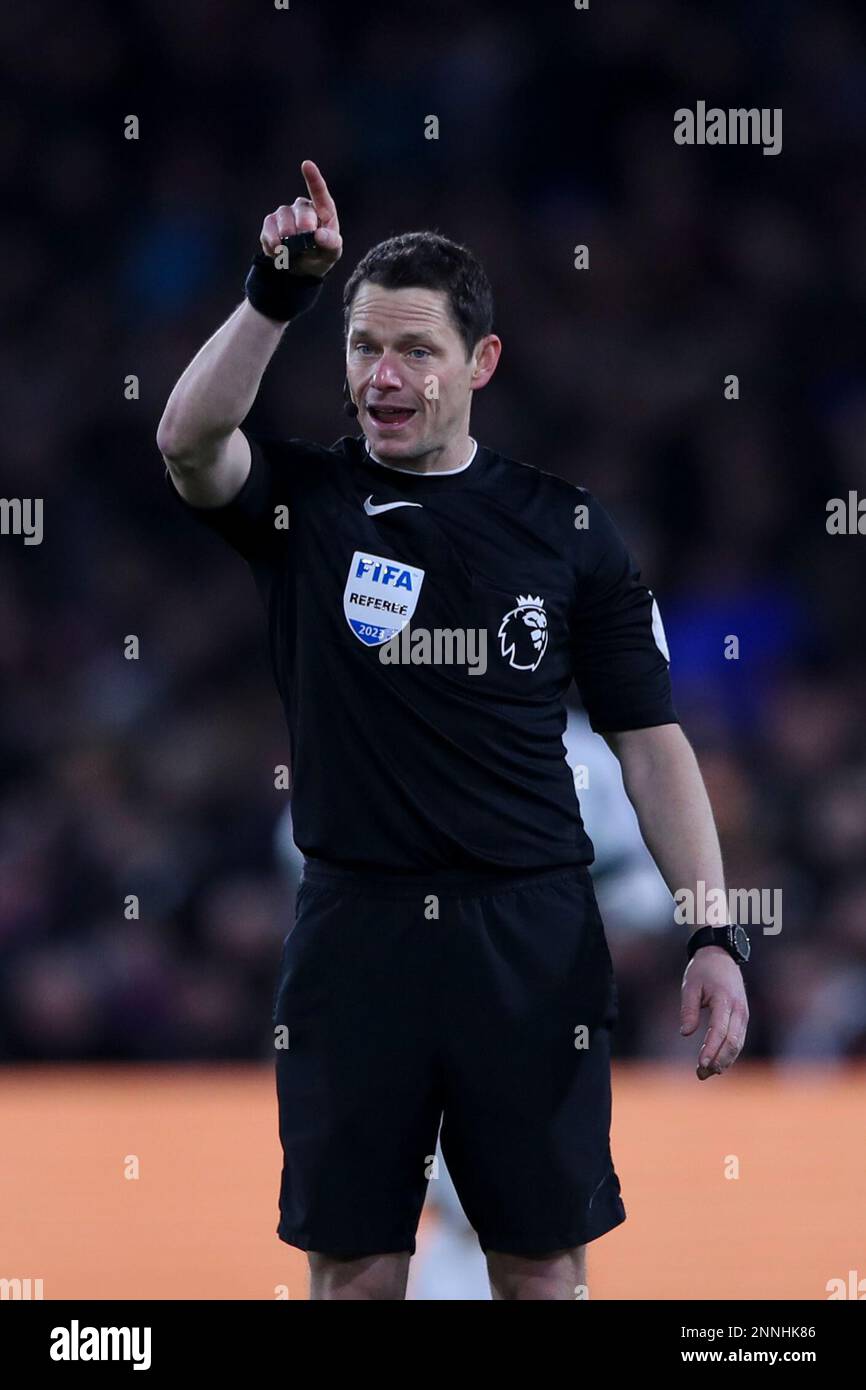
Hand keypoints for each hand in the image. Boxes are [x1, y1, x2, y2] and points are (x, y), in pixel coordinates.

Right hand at [259, 160, 342, 277]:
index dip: (313, 178)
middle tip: (305, 239)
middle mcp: (303, 207)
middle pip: (301, 210)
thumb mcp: (332, 253)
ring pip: (282, 218)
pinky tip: (279, 253)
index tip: (307, 165)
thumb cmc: (321, 254)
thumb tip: (319, 235)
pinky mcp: (270, 224)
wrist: (301, 268)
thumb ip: (331, 244)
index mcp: (322, 210)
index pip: (319, 191)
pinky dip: (273, 244)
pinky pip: (268, 230)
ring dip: (286, 238)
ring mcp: (285, 214)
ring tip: (291, 252)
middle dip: (303, 226)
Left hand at [680, 945, 748, 1079]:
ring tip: (705, 1073)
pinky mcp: (742, 1017)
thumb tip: (686, 1033)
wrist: (721, 955)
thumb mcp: (690, 986)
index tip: (701, 1064)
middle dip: (718, 1060)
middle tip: (701, 1074)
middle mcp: (738, 1009)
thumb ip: (689, 1009)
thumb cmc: (702, 970)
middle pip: (732, 1042)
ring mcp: (743, 1014)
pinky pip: (738, 1039)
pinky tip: (716, 1063)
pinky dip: (728, 1053)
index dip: (711, 1049)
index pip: (719, 1031)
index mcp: (724, 1000)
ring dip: (724, 1061)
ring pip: (738, 1044)